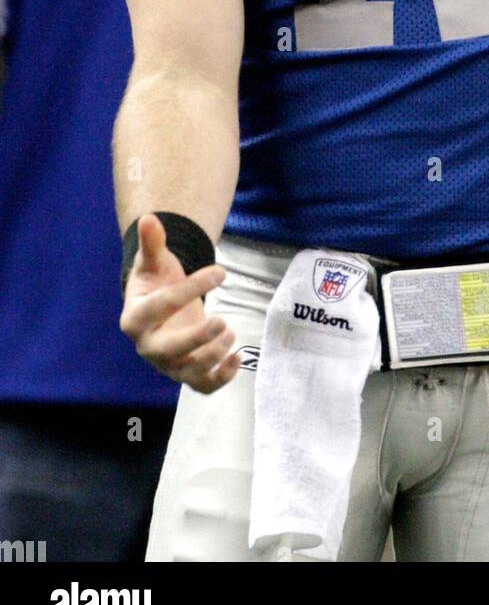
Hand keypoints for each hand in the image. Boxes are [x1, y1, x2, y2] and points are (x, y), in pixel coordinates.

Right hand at [121, 214, 239, 393]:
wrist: (160, 305)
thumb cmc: (156, 281)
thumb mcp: (154, 261)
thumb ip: (152, 243)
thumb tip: (149, 218)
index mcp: (134, 318)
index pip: (162, 305)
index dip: (191, 288)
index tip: (220, 271)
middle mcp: (148, 346)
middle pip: (169, 350)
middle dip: (196, 339)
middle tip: (222, 321)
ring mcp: (167, 364)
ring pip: (188, 372)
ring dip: (212, 358)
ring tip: (231, 332)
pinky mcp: (186, 373)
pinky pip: (203, 386)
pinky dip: (221, 379)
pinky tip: (238, 359)